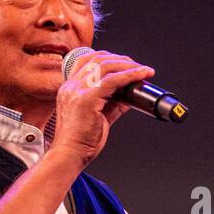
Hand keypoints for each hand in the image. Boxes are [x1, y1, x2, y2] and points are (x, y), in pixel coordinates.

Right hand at [52, 49, 152, 165]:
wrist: (69, 155)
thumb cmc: (81, 141)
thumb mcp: (99, 117)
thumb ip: (113, 105)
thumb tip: (129, 97)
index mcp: (70, 88)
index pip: (87, 60)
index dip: (108, 58)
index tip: (125, 63)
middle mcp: (71, 86)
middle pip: (97, 59)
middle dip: (121, 60)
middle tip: (139, 67)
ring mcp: (77, 91)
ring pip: (105, 66)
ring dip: (128, 66)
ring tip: (143, 71)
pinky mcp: (86, 99)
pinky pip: (112, 80)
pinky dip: (129, 76)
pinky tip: (141, 76)